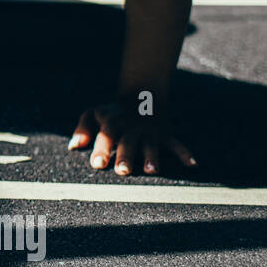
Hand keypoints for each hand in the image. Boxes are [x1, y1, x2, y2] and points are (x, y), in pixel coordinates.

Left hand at [68, 101, 196, 175]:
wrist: (142, 94)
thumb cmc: (113, 112)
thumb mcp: (94, 114)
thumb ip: (83, 129)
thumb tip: (74, 147)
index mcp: (113, 122)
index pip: (106, 136)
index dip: (101, 149)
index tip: (98, 165)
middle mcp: (132, 127)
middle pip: (128, 142)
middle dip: (126, 156)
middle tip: (123, 172)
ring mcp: (150, 131)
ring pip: (151, 145)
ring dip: (153, 157)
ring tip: (152, 171)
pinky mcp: (166, 134)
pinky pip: (176, 144)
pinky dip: (185, 154)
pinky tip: (192, 165)